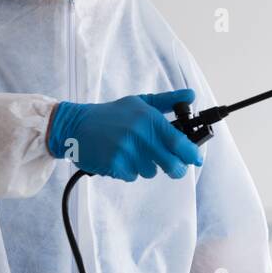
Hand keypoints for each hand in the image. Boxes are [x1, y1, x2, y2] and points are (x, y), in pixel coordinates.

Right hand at [48, 90, 203, 181]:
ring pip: (151, 172)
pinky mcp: (115, 165)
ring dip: (145, 166)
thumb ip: (167, 101)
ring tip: (132, 152)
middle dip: (174, 168)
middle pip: (172, 165)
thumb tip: (191, 96)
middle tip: (169, 164)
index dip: (192, 155)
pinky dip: (128, 170)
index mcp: (150, 120)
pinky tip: (119, 158)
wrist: (75, 125)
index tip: (196, 159)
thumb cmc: (111, 114)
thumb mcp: (140, 102)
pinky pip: (132, 177)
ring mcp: (127, 152)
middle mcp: (140, 136)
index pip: (181, 143)